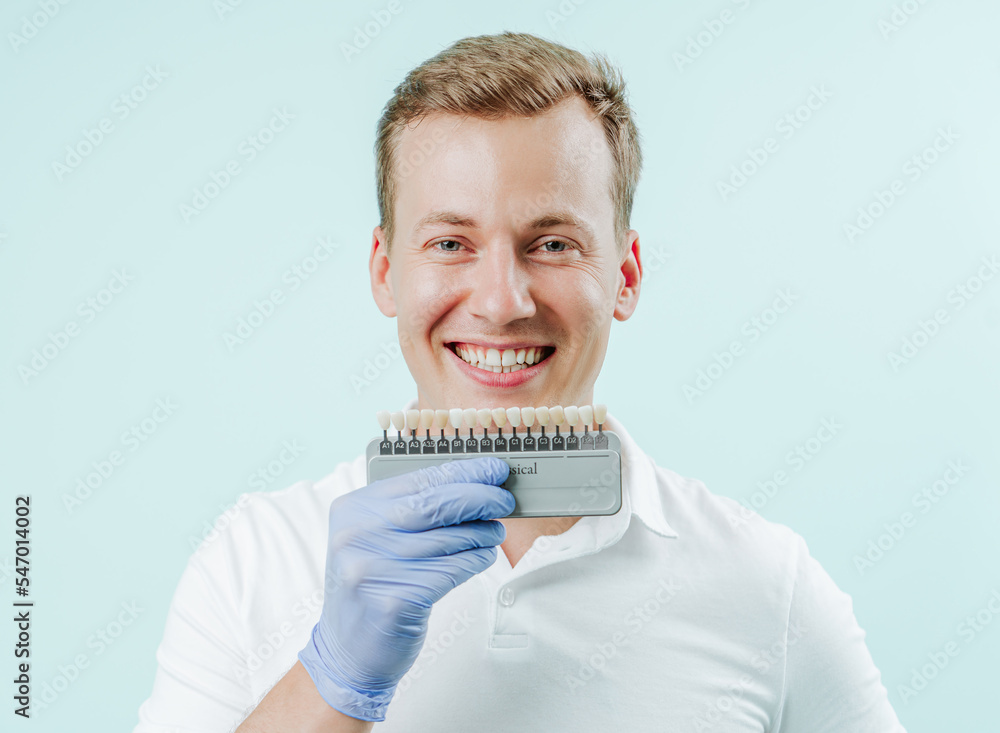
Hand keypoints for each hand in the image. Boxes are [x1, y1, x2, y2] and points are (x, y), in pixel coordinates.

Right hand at [298, 456, 513, 720]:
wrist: (346, 651)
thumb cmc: (370, 588)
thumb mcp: (374, 539)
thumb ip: (410, 511)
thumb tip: (468, 486)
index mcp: (353, 509)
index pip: (419, 479)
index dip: (463, 472)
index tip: (492, 469)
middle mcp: (358, 535)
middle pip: (436, 504)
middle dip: (479, 498)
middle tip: (504, 499)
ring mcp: (374, 568)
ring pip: (449, 539)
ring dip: (482, 533)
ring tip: (494, 531)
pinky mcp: (396, 600)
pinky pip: (452, 570)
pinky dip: (475, 560)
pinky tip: (482, 557)